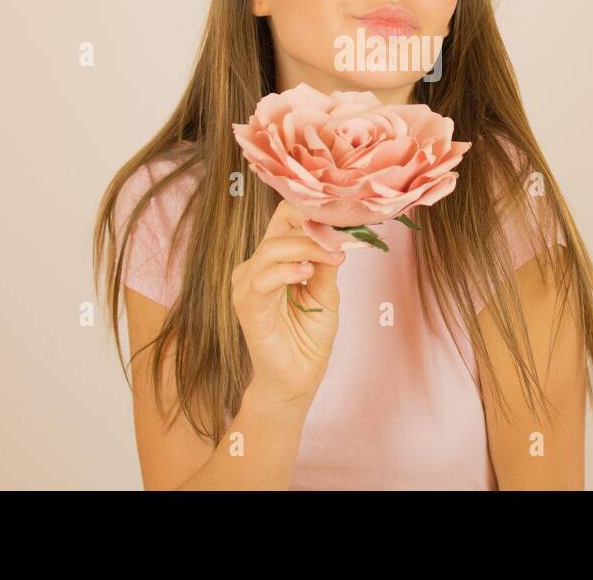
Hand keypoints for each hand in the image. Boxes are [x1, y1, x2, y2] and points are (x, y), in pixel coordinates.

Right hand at [232, 199, 345, 406]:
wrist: (297, 379)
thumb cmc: (309, 338)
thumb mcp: (326, 294)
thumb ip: (326, 265)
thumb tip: (339, 236)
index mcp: (275, 259)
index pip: (286, 217)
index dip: (313, 212)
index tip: (345, 220)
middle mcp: (257, 266)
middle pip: (281, 224)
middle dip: (315, 226)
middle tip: (345, 237)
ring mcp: (248, 284)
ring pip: (273, 247)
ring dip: (308, 247)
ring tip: (333, 257)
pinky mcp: (247, 306)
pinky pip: (263, 279)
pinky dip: (287, 271)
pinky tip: (306, 273)